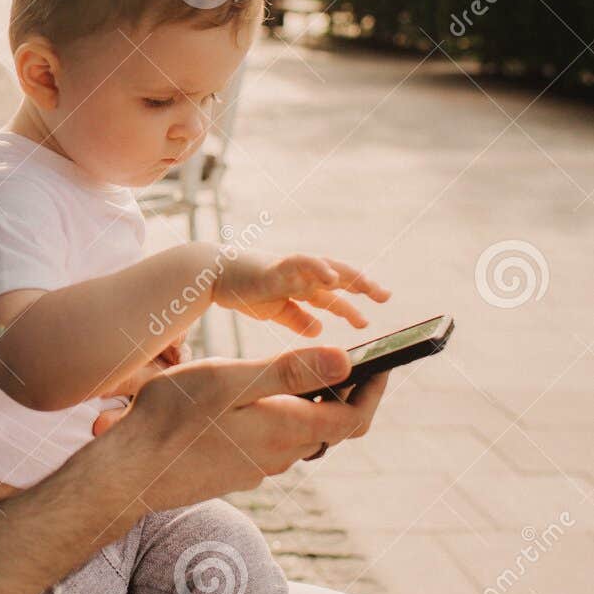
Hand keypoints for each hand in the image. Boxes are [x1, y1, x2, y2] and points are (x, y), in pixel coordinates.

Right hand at [95, 343, 388, 504]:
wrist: (130, 472)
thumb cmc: (173, 419)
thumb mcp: (231, 380)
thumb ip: (288, 372)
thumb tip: (346, 361)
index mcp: (287, 430)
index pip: (354, 417)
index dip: (375, 389)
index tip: (384, 362)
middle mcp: (280, 455)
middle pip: (331, 427)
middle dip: (345, 393)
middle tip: (349, 360)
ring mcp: (257, 467)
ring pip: (299, 433)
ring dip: (309, 404)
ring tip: (302, 369)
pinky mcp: (236, 470)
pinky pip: (271, 441)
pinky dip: (279, 416)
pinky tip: (254, 397)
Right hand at [214, 252, 390, 336]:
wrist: (209, 276)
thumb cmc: (240, 290)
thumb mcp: (274, 311)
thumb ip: (296, 318)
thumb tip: (319, 331)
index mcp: (299, 288)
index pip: (332, 297)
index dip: (350, 307)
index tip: (366, 322)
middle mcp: (300, 276)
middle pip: (338, 279)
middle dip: (362, 286)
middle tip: (384, 296)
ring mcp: (290, 269)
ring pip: (327, 267)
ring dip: (350, 275)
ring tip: (370, 287)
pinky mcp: (276, 266)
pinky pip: (301, 263)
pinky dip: (317, 267)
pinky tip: (332, 277)